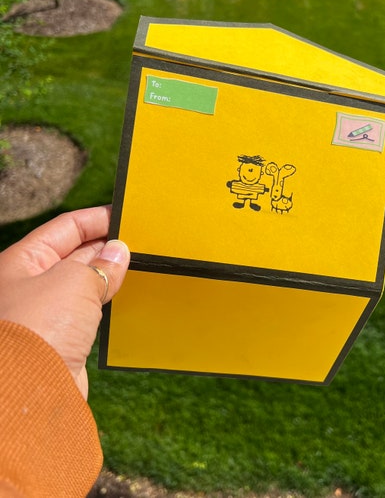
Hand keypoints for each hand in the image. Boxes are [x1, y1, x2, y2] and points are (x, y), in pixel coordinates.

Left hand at [0, 206, 129, 398]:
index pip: (64, 228)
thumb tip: (119, 252)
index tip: (124, 215)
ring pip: (84, 281)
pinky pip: (89, 307)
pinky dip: (107, 297)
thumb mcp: (74, 282)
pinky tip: (125, 293)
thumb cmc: (37, 331)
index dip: (95, 219)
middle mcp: (31, 284)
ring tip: (137, 264)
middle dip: (105, 246)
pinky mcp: (62, 335)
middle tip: (138, 241)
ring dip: (108, 273)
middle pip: (74, 253)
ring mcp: (47, 311)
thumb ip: (101, 263)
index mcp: (22, 262)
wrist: (31, 392)